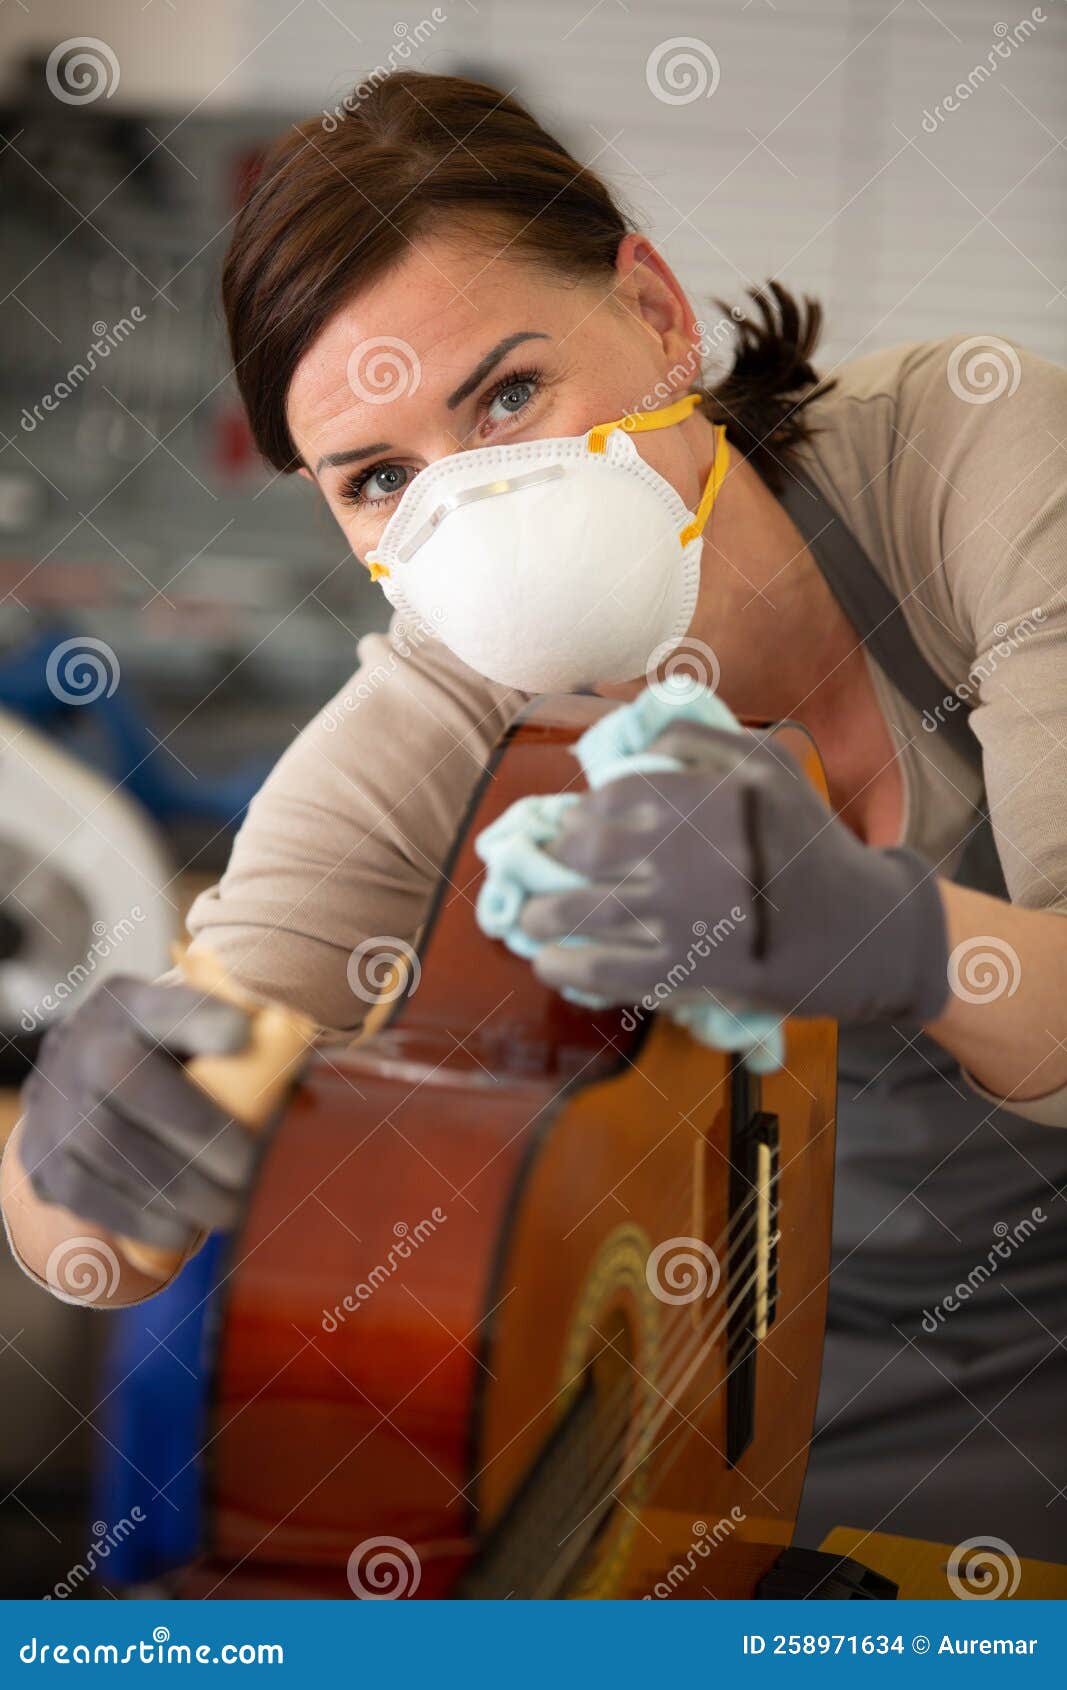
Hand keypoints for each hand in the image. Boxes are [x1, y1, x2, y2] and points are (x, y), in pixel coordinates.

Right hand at [19, 977, 255, 1252]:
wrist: (71, 1090)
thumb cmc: (157, 1062)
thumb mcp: (183, 1035)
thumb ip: (232, 1051)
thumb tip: (302, 1101)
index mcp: (128, 1004)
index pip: (161, 1003)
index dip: (200, 1017)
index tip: (242, 1036)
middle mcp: (81, 1045)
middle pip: (129, 1081)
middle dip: (197, 1131)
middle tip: (246, 1171)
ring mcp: (54, 1104)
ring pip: (112, 1147)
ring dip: (179, 1188)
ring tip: (229, 1211)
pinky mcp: (42, 1161)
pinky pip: (90, 1194)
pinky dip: (143, 1217)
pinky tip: (183, 1231)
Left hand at [519, 719, 949, 1025]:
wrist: (859, 930)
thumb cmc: (807, 842)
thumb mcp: (768, 765)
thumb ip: (698, 739)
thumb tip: (627, 742)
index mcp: (710, 798)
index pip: (613, 795)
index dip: (584, 811)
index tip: (576, 824)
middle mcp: (693, 855)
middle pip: (585, 849)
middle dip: (554, 858)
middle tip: (549, 865)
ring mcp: (685, 918)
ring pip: (580, 909)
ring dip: (542, 914)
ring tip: (534, 918)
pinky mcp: (685, 974)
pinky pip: (602, 968)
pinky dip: (564, 965)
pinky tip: (549, 961)